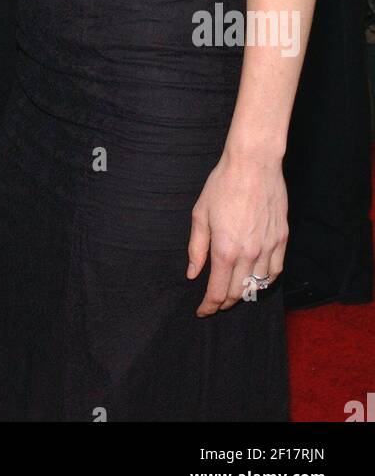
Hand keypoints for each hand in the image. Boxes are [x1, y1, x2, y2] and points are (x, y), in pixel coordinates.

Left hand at [186, 152, 287, 315]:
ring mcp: (268, 248)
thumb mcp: (200, 214)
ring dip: (244, 293)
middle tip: (215, 302)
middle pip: (237, 293)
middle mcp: (248, 254)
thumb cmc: (223, 184)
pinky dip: (265, 281)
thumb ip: (197, 248)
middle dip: (224, 302)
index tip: (202, 311)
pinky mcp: (282, 239)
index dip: (208, 306)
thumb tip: (193, 274)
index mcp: (225, 249)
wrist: (253, 164)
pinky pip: (276, 271)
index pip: (217, 291)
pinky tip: (257, 279)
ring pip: (258, 285)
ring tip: (234, 292)